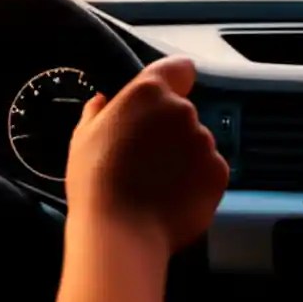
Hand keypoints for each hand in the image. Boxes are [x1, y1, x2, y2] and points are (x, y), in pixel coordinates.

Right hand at [66, 56, 228, 253]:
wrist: (120, 233)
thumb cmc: (95, 182)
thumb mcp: (83, 138)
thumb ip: (98, 112)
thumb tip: (102, 101)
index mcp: (149, 93)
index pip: (179, 68)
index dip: (173, 80)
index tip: (162, 98)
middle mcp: (183, 111)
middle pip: (183, 112)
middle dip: (169, 129)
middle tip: (144, 156)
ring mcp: (205, 143)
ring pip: (196, 143)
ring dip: (183, 156)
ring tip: (155, 183)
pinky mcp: (219, 174)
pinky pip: (209, 170)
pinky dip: (196, 181)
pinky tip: (171, 197)